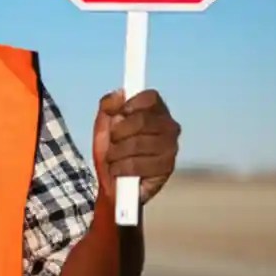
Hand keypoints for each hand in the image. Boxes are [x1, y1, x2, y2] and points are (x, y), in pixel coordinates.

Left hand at [92, 89, 181, 204]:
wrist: (111, 181)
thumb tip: (120, 95)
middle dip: (118, 133)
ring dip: (116, 153)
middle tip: (112, 142)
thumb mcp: (104, 122)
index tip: (118, 115)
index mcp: (156, 111)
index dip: (130, 105)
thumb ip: (109, 103)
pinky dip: (120, 168)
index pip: (150, 98)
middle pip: (142, 121)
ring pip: (137, 144)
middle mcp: (169, 127)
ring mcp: (171, 148)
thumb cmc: (112, 149)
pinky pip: (138, 165)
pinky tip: (118, 171)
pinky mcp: (167, 168)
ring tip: (113, 159)